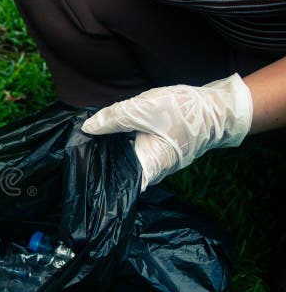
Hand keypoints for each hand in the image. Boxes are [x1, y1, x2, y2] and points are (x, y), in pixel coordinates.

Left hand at [81, 73, 252, 189]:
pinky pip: (133, 153)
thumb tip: (86, 128)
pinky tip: (106, 135)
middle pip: (117, 172)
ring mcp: (155, 163)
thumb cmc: (184, 111)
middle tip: (73, 152)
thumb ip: (112, 119)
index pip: (115, 182)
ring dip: (108, 152)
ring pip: (124, 162)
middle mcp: (150, 171)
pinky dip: (121, 145)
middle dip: (97, 162)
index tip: (76, 169)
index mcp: (146, 166)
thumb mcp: (143, 109)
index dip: (95, 177)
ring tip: (84, 143)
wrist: (217, 109)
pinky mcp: (157, 153)